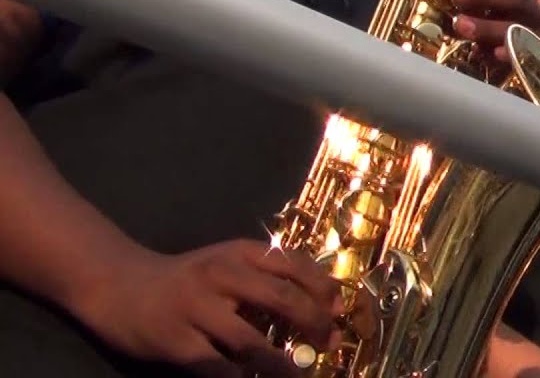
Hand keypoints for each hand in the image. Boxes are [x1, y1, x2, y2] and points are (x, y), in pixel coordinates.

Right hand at [73, 239, 342, 377]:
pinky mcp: (177, 342)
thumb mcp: (227, 261)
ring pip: (253, 343)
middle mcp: (222, 276)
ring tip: (300, 374)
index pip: (295, 265)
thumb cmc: (187, 276)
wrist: (120, 285)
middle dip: (314, 325)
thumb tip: (320, 301)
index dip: (324, 289)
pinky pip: (219, 368)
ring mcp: (197, 309)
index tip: (339, 310)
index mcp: (240, 253)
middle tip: (329, 343)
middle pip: (283, 300)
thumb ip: (267, 273)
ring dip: (283, 364)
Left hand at [451, 0, 539, 62]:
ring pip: (518, 27)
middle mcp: (533, 10)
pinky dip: (510, 53)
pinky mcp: (533, 58)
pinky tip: (495, 53)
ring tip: (461, 25)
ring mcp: (536, 34)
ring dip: (489, 26)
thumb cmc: (491, 23)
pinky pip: (525, 55)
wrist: (518, 55)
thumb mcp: (482, 6)